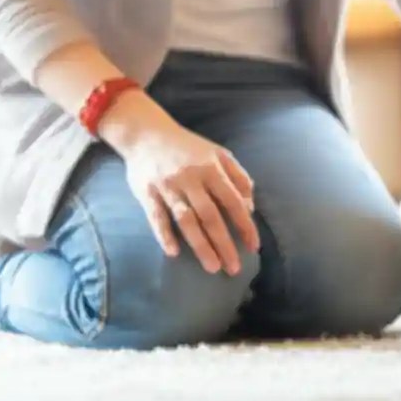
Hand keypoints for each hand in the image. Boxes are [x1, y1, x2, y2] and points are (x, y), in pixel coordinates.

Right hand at [104, 93, 259, 275]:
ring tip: (212, 267)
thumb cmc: (188, 148)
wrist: (147, 133)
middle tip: (233, 268)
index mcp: (212, 169)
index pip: (233, 202)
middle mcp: (191, 179)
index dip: (245, 225)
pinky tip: (174, 252)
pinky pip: (156, 217)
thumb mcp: (219, 154)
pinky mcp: (147, 193)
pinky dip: (164, 235)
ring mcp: (168, 186)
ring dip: (200, 245)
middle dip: (224, 243)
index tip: (253, 247)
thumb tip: (250, 206)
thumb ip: (238, 177)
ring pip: (187, 220)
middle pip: (211, 216)